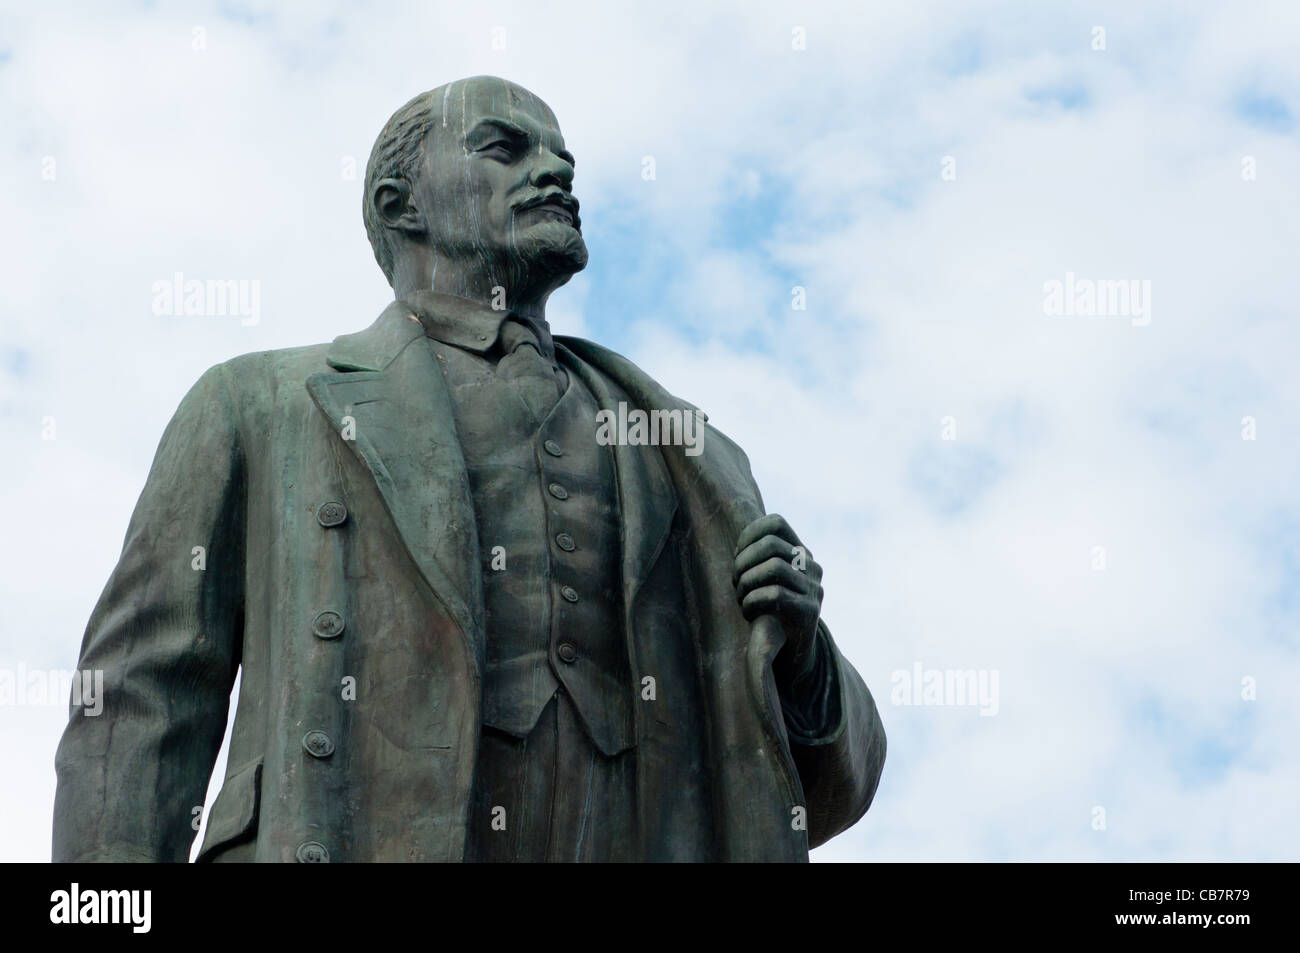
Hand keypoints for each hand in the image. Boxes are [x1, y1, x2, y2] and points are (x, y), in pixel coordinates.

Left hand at [733, 513, 823, 687]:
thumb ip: (758, 560)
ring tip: (740, 598)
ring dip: (747, 582)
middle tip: (735, 581)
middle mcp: (812, 567)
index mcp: (801, 554)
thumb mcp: (767, 581)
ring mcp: (814, 589)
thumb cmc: (771, 613)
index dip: (749, 534)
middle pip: (771, 545)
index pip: (776, 523)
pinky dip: (753, 601)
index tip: (736, 556)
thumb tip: (736, 548)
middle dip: (743, 561)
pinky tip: (748, 612)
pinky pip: (776, 595)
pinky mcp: (810, 612)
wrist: (794, 655)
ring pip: (774, 567)